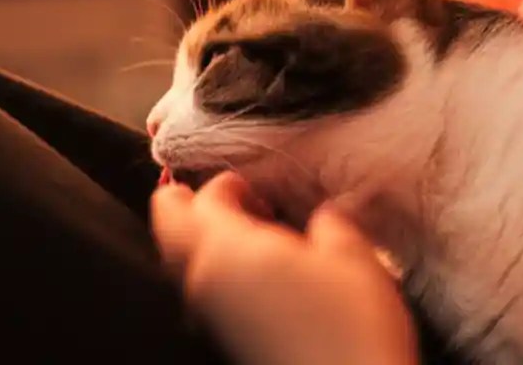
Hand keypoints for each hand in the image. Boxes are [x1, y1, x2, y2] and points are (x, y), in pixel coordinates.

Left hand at [151, 172, 417, 364]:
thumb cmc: (349, 329)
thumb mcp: (352, 257)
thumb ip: (331, 223)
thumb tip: (327, 216)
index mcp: (226, 250)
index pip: (200, 200)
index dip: (224, 182)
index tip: (255, 181)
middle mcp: (204, 282)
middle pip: (171, 232)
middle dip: (192, 207)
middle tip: (234, 199)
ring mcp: (209, 317)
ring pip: (186, 263)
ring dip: (208, 240)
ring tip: (259, 234)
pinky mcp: (224, 341)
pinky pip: (207, 292)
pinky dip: (223, 271)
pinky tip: (267, 274)